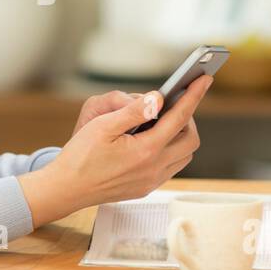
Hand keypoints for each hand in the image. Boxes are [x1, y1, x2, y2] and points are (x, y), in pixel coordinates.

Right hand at [19, 74, 211, 227]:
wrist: (66, 189)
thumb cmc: (79, 157)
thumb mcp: (102, 126)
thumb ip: (134, 111)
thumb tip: (158, 98)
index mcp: (146, 151)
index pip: (180, 118)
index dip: (193, 96)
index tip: (204, 80)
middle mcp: (154, 169)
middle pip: (190, 140)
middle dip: (188, 118)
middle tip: (174, 104)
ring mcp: (151, 181)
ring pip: (184, 156)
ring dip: (180, 136)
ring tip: (163, 121)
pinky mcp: (145, 188)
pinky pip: (171, 167)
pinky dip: (170, 150)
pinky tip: (153, 140)